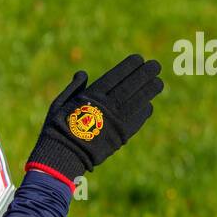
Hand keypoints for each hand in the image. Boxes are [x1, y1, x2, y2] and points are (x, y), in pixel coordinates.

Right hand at [26, 55, 163, 182]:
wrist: (61, 158)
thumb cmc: (57, 129)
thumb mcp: (59, 104)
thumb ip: (73, 88)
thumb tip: (83, 74)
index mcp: (92, 95)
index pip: (117, 75)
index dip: (130, 66)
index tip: (139, 59)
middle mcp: (107, 106)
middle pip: (131, 85)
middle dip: (145, 74)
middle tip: (156, 66)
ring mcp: (115, 121)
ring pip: (138, 101)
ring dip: (150, 91)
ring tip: (158, 83)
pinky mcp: (119, 137)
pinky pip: (136, 121)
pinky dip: (144, 112)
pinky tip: (148, 105)